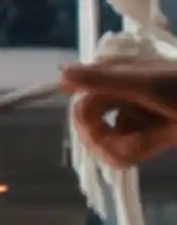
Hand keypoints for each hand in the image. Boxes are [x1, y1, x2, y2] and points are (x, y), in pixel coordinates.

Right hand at [61, 60, 176, 166]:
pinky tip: (163, 138)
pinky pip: (127, 150)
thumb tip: (61, 74)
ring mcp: (134, 115)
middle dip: (110, 141)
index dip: (89, 125)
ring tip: (159, 139)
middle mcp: (119, 96)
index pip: (83, 107)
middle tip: (138, 146)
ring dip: (132, 147)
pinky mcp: (147, 133)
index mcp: (116, 77)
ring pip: (110, 143)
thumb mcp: (148, 84)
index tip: (104, 135)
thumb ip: (104, 79)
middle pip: (92, 128)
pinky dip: (141, 149)